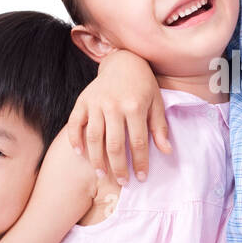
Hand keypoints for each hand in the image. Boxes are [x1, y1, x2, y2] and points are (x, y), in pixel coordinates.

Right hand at [65, 50, 169, 184]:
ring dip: (97, 159)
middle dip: (119, 167)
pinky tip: (80, 154)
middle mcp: (114, 106)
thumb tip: (166, 151)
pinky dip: (75, 140)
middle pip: (114, 145)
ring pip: (94, 138)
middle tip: (122, 181)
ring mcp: (96, 103)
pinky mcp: (82, 101)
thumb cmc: (143, 85)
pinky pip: (75, 124)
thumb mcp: (156, 103)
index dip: (139, 162)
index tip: (140, 177)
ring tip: (102, 174)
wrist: (123, 61)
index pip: (138, 142)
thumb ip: (159, 127)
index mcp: (135, 106)